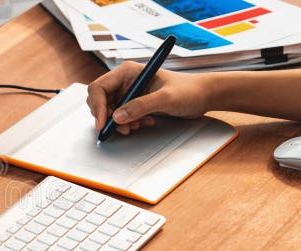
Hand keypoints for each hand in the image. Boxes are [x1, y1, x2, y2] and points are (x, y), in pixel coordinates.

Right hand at [87, 62, 212, 134]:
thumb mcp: (166, 98)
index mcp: (128, 71)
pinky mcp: (134, 103)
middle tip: (121, 129)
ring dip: (119, 123)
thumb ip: (141, 106)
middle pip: (100, 101)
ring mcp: (128, 92)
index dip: (97, 107)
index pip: (99, 88)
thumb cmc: (189, 90)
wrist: (202, 96)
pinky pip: (120, 116)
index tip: (103, 123)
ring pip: (109, 111)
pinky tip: (143, 123)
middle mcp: (125, 81)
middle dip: (107, 117)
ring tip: (136, 126)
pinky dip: (127, 124)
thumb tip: (117, 117)